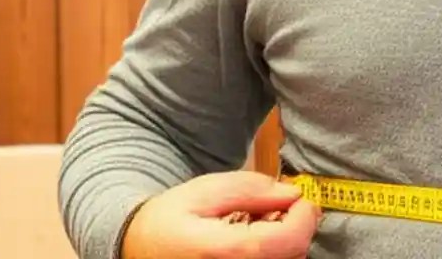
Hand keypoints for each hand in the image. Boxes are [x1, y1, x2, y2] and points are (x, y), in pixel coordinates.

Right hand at [122, 170, 321, 258]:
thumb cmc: (169, 220)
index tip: (301, 198)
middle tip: (281, 207)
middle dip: (296, 228)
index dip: (304, 217)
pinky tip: (256, 244)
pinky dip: (275, 254)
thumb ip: (249, 189)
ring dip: (286, 242)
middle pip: (292, 256)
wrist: (138, 249)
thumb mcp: (203, 192)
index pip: (287, 241)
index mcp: (222, 251)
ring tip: (263, 224)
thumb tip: (292, 193)